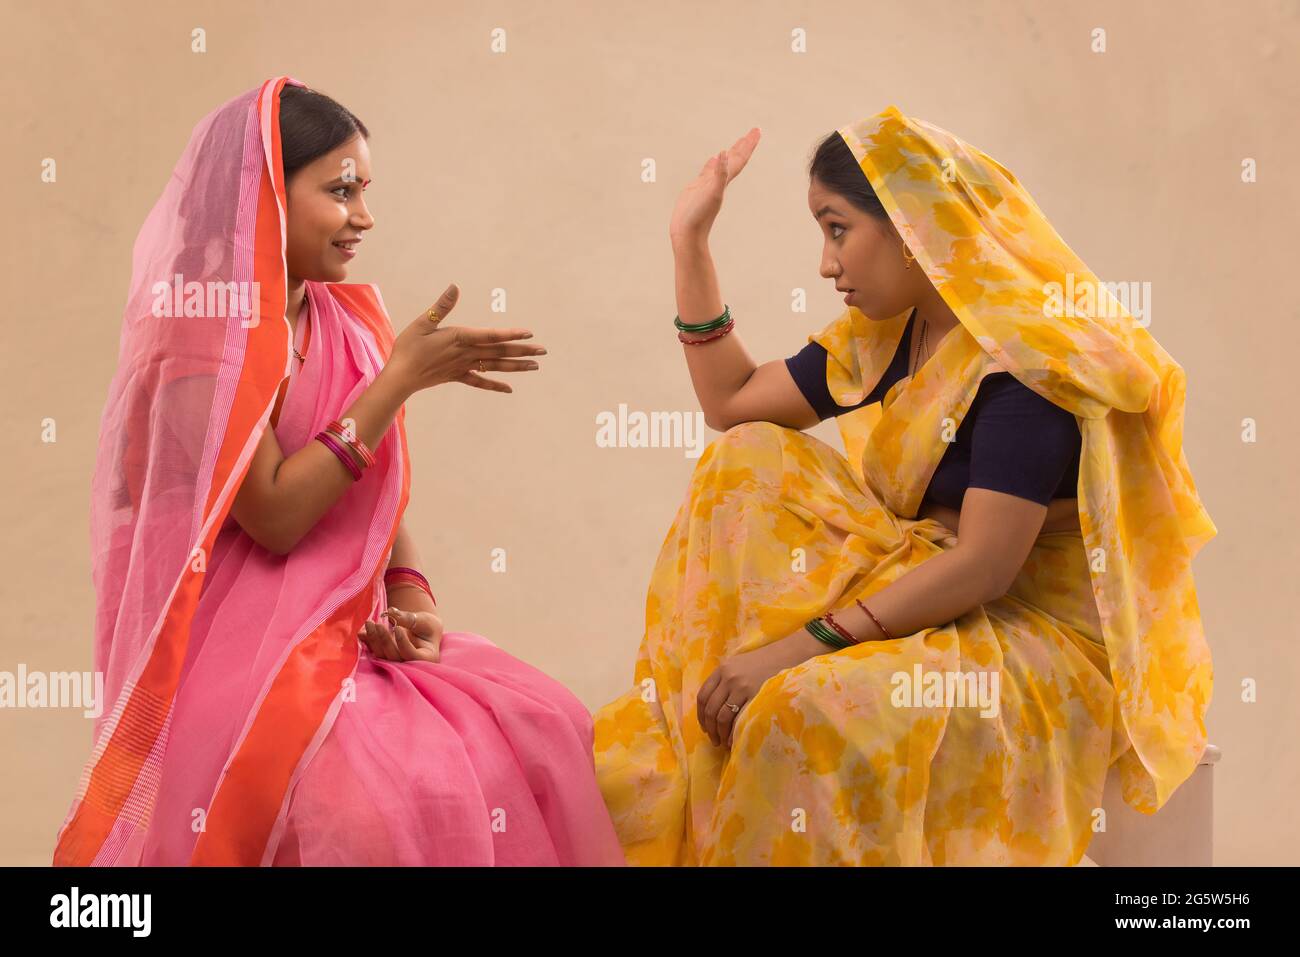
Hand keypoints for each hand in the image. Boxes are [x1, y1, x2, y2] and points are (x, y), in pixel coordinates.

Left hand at [359, 607, 443, 662]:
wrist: (423, 630)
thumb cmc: (427, 626)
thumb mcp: (423, 620)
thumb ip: (409, 618)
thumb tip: (391, 612)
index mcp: (427, 657)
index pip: (412, 655)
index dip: (403, 644)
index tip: (398, 627)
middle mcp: (411, 664)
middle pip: (395, 657)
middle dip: (384, 640)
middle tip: (377, 624)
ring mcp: (397, 663)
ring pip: (382, 656)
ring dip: (374, 640)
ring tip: (369, 623)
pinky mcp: (386, 658)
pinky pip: (375, 652)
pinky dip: (369, 642)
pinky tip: (363, 631)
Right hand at [386, 284, 547, 396]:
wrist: (400, 376)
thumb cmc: (408, 347)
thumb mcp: (423, 323)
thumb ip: (442, 306)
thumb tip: (455, 287)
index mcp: (460, 338)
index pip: (491, 335)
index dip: (510, 334)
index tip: (528, 333)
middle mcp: (466, 353)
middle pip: (499, 351)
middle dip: (522, 351)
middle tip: (543, 351)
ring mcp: (464, 366)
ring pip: (495, 366)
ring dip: (516, 366)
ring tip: (535, 366)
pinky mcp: (457, 376)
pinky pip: (480, 382)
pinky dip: (495, 385)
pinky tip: (509, 389)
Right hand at [668, 127, 761, 245]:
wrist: (688, 233)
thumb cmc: (699, 216)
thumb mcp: (711, 192)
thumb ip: (719, 173)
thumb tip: (723, 153)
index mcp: (724, 180)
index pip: (740, 158)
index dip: (748, 144)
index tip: (757, 131)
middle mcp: (719, 181)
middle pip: (735, 159)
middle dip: (744, 144)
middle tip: (755, 130)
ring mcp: (709, 184)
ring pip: (723, 164)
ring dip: (731, 152)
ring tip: (738, 142)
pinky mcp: (698, 188)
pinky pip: (708, 171)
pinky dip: (713, 163)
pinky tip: (713, 159)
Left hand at [696, 630, 812, 748]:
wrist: (786, 655)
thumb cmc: (762, 662)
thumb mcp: (737, 665)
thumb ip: (723, 680)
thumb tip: (711, 709)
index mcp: (722, 670)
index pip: (703, 696)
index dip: (701, 715)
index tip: (704, 728)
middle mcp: (729, 678)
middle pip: (711, 708)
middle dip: (710, 729)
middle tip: (714, 740)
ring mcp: (742, 687)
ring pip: (722, 716)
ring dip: (720, 733)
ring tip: (723, 742)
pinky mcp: (756, 696)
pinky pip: (739, 718)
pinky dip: (733, 732)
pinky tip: (734, 739)